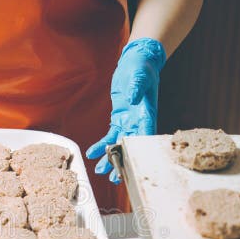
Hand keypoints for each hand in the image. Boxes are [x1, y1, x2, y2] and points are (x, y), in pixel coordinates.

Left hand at [86, 38, 165, 182]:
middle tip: (114, 177)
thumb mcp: (139, 75)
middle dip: (122, 161)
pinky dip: (101, 145)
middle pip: (131, 145)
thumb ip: (137, 87)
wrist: (137, 61)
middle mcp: (140, 120)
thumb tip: (133, 97)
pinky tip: (92, 153)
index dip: (137, 149)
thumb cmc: (142, 67)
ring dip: (110, 158)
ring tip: (101, 171)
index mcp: (147, 113)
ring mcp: (129, 121)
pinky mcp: (120, 118)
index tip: (130, 163)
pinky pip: (110, 135)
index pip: (143, 135)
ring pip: (119, 144)